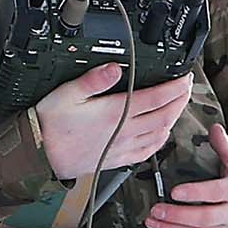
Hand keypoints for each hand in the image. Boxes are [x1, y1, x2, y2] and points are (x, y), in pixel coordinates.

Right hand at [33, 64, 194, 180]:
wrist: (41, 156)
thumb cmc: (51, 125)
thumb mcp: (67, 93)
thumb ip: (93, 79)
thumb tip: (114, 68)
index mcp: (116, 113)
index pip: (157, 99)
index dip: (175, 87)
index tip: (184, 77)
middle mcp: (124, 132)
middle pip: (166, 116)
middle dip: (180, 100)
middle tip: (186, 87)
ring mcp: (123, 147)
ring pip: (161, 134)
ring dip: (174, 118)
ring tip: (177, 105)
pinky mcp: (118, 159)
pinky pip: (148, 151)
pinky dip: (161, 140)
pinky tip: (161, 133)